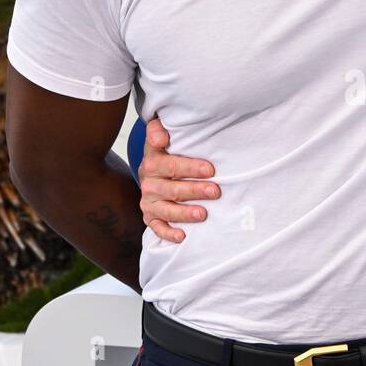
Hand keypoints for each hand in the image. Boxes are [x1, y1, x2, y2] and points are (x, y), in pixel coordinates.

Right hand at [138, 116, 220, 242]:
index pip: (170, 164)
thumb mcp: (161, 135)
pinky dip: (168, 234)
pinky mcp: (150, 217)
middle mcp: (149, 182)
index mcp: (153, 161)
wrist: (153, 170)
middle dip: (195, 190)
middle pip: (172, 189)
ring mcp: (149, 201)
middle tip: (215, 190)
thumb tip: (161, 135)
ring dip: (185, 213)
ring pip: (167, 210)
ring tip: (204, 214)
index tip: (210, 169)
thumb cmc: (166, 153)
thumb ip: (158, 129)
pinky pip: (157, 228)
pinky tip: (183, 236)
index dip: (190, 167)